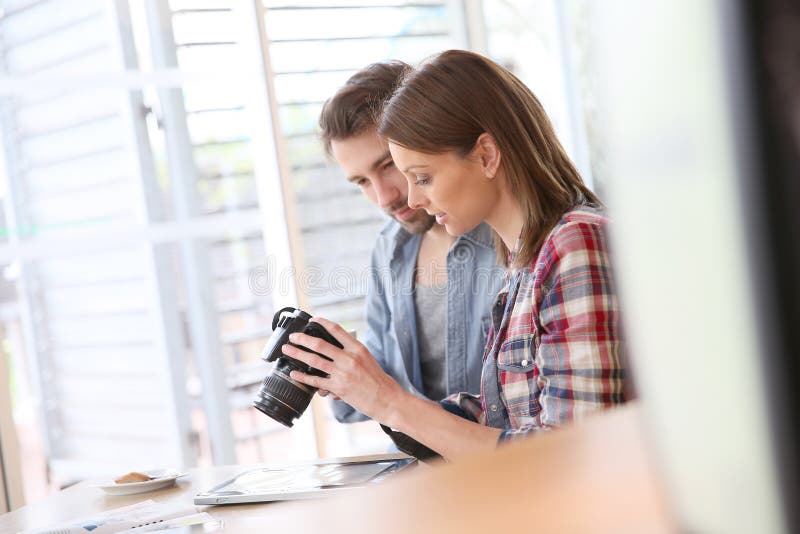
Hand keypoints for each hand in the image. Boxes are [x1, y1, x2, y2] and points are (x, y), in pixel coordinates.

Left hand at [282, 317, 405, 423]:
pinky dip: (303, 376)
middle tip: (293, 337)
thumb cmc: (378, 381)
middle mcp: (349, 358)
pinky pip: (316, 380)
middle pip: (320, 344)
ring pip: (314, 360)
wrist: (387, 399)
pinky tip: (294, 373)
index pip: (337, 330)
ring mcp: (343, 373)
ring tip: (287, 350)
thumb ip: (351, 354)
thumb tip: (333, 353)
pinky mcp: (338, 388)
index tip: (313, 319)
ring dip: (298, 354)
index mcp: (358, 348)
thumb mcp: (367, 360)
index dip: (322, 323)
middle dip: (303, 339)